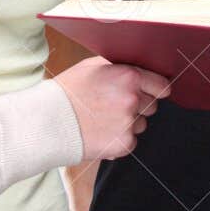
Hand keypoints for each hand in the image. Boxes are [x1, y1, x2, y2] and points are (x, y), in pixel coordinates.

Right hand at [54, 56, 169, 159]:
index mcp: (129, 76)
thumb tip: (138, 69)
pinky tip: (101, 132)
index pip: (162, 86)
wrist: (48, 121)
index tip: (153, 93)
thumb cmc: (68, 91)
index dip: (156, 90)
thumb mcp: (93, 66)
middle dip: (138, 106)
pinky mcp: (123, 144)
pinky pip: (131, 141)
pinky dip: (119, 140)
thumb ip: (119, 67)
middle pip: (151, 106)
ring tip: (103, 120)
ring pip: (141, 124)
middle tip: (114, 106)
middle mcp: (132, 99)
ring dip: (128, 123)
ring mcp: (128, 123)